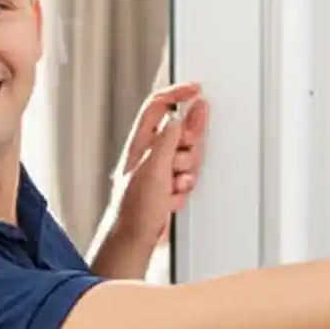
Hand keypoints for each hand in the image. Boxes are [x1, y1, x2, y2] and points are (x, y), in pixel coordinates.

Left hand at [113, 82, 209, 245]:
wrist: (134, 239)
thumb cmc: (133, 208)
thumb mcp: (154, 170)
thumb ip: (168, 141)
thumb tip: (178, 117)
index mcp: (140, 142)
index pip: (158, 106)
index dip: (177, 93)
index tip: (196, 89)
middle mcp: (149, 152)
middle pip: (181, 130)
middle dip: (188, 145)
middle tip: (181, 159)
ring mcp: (160, 169)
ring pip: (189, 155)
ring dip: (187, 171)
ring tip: (172, 185)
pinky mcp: (169, 185)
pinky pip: (189, 176)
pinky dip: (185, 186)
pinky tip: (172, 197)